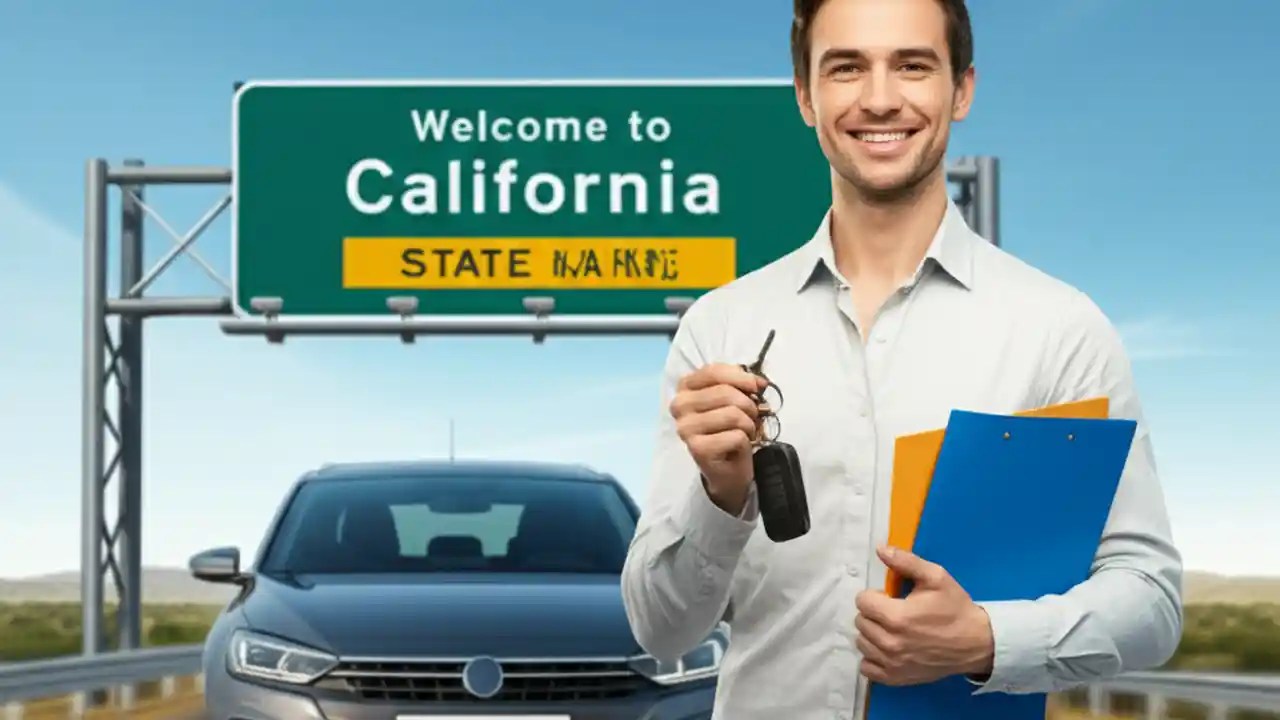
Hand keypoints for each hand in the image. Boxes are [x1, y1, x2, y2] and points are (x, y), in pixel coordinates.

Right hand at [670, 363, 767, 514]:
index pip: (713, 371)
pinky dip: (746, 441)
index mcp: (684, 387)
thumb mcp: (734, 398)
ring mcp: (685, 428)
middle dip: (748, 406)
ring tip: (743, 433)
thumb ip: (741, 384)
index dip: (741, 377)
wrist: (727, 469)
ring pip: (733, 414)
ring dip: (748, 425)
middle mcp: (679, 406)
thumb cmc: (730, 428)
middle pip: (725, 393)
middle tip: (749, 419)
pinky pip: (736, 436)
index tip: (758, 387)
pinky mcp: (697, 448)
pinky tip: (737, 447)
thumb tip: (759, 382)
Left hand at [854, 545, 993, 685]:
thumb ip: (906, 562)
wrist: (976, 643)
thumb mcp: (936, 578)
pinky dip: (873, 658)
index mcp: (896, 616)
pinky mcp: (895, 678)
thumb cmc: (955, 608)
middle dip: (873, 613)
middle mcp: (890, 643)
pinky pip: (867, 668)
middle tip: (893, 612)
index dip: (874, 595)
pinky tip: (888, 649)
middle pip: (860, 621)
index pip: (862, 601)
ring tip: (891, 629)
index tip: (889, 597)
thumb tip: (880, 549)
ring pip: (862, 643)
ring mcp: (891, 663)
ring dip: (872, 634)